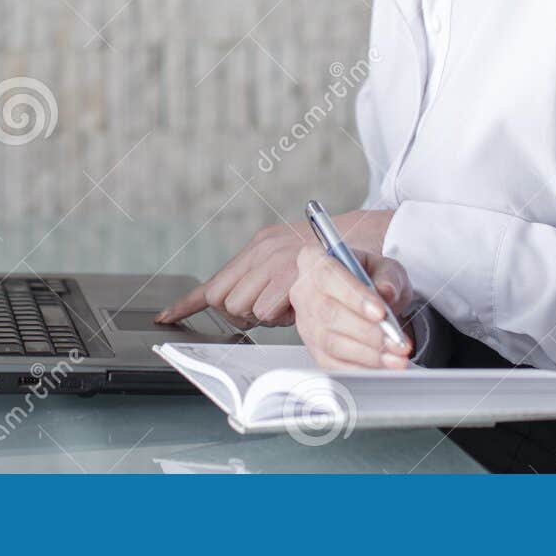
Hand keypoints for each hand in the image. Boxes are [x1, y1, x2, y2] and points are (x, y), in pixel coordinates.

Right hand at [155, 210, 394, 330]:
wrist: (357, 235)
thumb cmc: (367, 260)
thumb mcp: (388, 271)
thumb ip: (389, 284)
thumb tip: (384, 297)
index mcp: (303, 254)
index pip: (272, 298)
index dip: (279, 316)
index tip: (291, 319)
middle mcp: (275, 251)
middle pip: (244, 302)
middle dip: (260, 315)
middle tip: (285, 313)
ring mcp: (257, 254)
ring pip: (227, 297)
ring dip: (244, 308)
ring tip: (273, 306)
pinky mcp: (246, 260)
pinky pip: (209, 286)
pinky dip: (188, 304)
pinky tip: (166, 319)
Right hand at [290, 247, 413, 370]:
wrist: (369, 300)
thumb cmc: (372, 278)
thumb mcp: (386, 267)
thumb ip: (388, 277)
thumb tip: (386, 291)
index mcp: (314, 260)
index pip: (328, 275)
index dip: (353, 296)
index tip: (380, 312)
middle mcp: (304, 291)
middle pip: (328, 313)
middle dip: (366, 331)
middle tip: (395, 340)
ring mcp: (305, 323)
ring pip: (330, 342)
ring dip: (366, 354)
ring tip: (394, 356)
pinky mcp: (313, 349)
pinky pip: (332, 364)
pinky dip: (360, 368)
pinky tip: (381, 366)